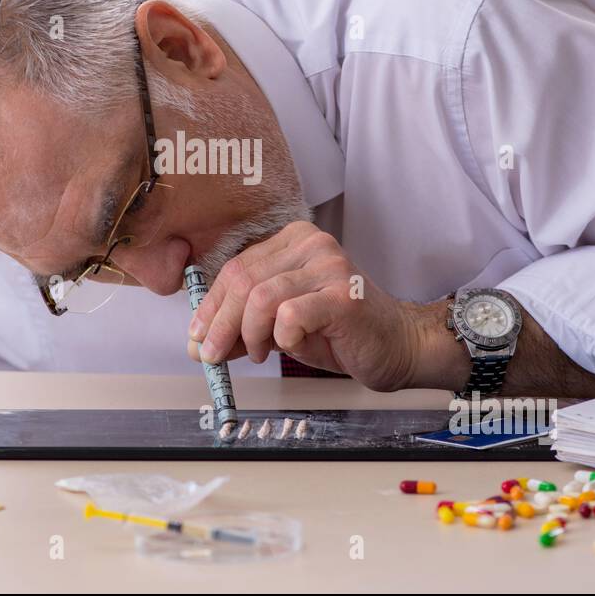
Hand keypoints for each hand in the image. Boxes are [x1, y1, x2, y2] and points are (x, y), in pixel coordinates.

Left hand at [186, 222, 433, 391]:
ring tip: (259, 353)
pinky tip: (291, 346)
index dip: (210, 304)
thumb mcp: (281, 328)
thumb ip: (244, 328)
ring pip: (261, 297)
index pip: (236, 267)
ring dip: (249, 334)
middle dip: (220, 323)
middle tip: (212, 354)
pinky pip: (290, 316)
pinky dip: (281, 338)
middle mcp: (312, 245)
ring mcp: (330, 267)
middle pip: (243, 280)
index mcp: (294, 241)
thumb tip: (200, 343)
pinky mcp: (342, 297)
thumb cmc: (341, 333)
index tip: (197, 335)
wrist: (398, 346)